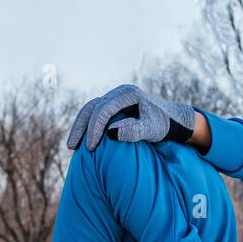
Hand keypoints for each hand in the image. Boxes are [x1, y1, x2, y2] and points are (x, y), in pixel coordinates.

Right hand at [66, 84, 195, 152]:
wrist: (170, 119)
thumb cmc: (162, 125)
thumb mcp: (152, 129)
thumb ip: (134, 131)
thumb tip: (110, 133)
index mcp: (128, 94)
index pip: (104, 109)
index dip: (94, 128)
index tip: (91, 148)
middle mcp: (119, 93)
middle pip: (92, 107)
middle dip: (81, 128)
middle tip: (73, 148)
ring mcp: (114, 99)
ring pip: (89, 109)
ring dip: (79, 127)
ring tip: (71, 146)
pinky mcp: (112, 106)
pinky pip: (93, 114)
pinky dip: (85, 127)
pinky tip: (81, 142)